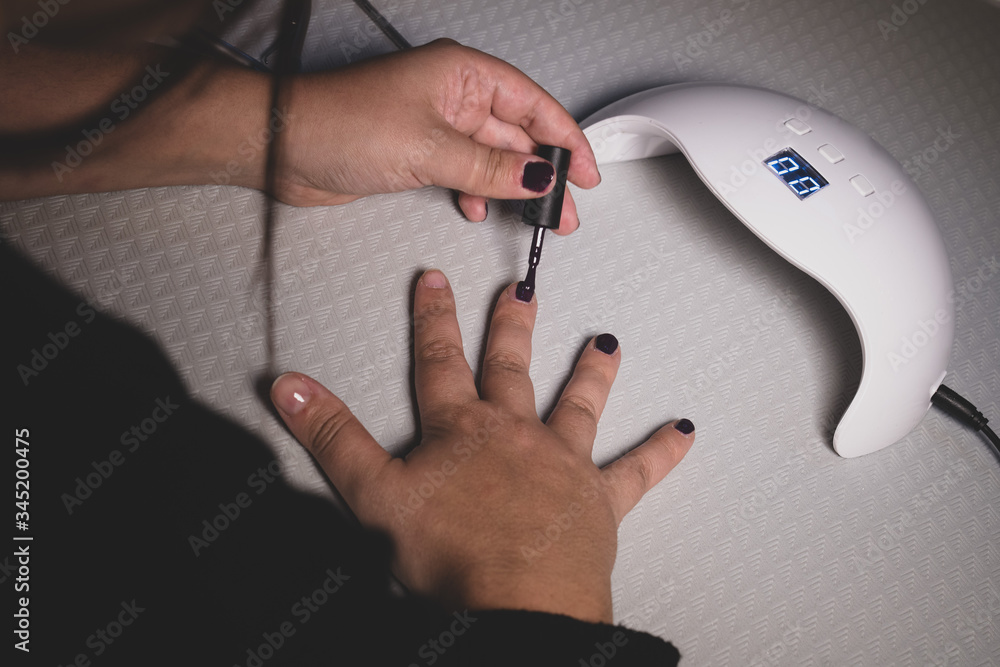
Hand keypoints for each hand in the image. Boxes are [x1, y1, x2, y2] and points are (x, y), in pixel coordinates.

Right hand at [270, 270, 694, 621]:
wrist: (518, 606)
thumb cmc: (452, 556)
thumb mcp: (373, 494)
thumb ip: (332, 435)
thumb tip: (288, 384)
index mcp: (462, 431)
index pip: (439, 361)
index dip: (432, 318)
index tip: (434, 279)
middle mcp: (516, 435)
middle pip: (510, 368)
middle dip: (511, 325)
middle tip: (521, 287)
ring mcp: (562, 464)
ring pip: (578, 404)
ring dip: (590, 371)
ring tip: (606, 342)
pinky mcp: (599, 502)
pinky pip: (638, 472)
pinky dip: (661, 452)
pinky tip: (685, 432)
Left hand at [273, 39, 600, 232]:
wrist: (283, 147)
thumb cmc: (340, 123)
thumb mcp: (431, 148)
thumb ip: (491, 166)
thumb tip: (537, 176)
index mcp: (462, 73)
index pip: (532, 103)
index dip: (565, 138)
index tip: (586, 171)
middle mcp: (452, 96)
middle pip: (516, 133)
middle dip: (542, 172)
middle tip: (564, 208)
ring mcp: (435, 126)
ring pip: (491, 157)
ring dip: (512, 188)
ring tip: (533, 217)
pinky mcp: (418, 154)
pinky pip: (464, 173)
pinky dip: (478, 192)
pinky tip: (480, 209)